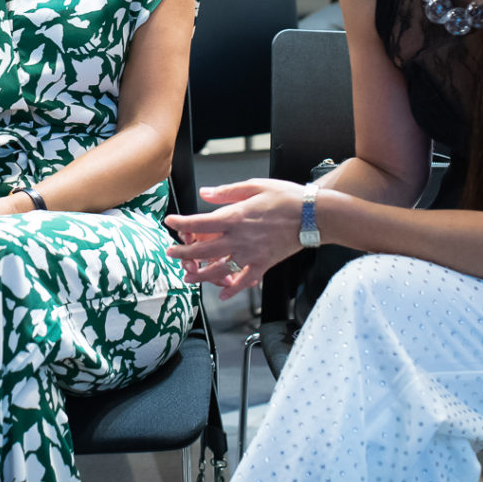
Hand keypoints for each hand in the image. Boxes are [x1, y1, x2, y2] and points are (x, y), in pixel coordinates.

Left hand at [164, 179, 306, 299]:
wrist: (313, 215)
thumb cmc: (285, 197)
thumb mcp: (254, 186)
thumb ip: (226, 192)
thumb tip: (204, 193)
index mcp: (235, 217)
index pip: (200, 222)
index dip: (181, 223)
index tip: (169, 222)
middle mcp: (239, 238)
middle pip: (204, 250)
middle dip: (184, 253)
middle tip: (171, 253)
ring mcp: (252, 253)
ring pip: (220, 269)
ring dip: (201, 275)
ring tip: (188, 277)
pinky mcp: (265, 263)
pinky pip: (245, 280)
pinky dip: (234, 289)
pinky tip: (223, 295)